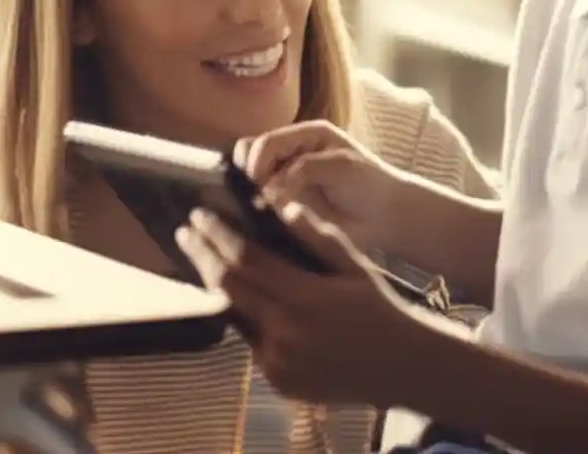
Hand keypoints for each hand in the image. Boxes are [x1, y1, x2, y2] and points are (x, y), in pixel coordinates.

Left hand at [175, 202, 418, 405]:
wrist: (401, 366)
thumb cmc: (379, 309)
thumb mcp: (354, 266)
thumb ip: (318, 237)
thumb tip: (284, 207)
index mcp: (304, 297)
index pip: (246, 259)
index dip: (218, 235)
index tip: (199, 216)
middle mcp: (285, 331)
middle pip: (228, 286)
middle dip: (202, 256)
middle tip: (186, 233)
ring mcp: (278, 361)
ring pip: (233, 316)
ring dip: (217, 286)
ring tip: (204, 260)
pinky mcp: (277, 380)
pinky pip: (250, 342)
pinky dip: (242, 317)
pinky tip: (238, 297)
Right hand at [236, 121, 413, 248]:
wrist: (385, 217)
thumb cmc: (369, 184)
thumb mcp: (341, 167)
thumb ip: (306, 169)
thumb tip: (270, 188)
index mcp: (306, 135)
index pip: (268, 142)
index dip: (258, 162)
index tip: (258, 187)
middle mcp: (290, 152)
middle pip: (250, 152)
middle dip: (247, 173)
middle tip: (256, 197)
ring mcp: (284, 177)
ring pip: (248, 176)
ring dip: (247, 189)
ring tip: (258, 206)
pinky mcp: (284, 202)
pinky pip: (259, 201)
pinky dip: (254, 207)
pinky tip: (262, 217)